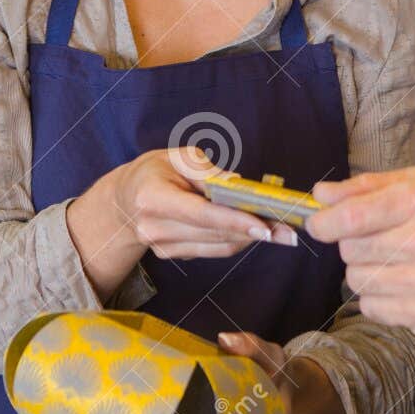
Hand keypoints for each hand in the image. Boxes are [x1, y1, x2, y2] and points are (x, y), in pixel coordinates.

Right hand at [65, 147, 294, 299]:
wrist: (126, 199)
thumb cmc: (157, 171)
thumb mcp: (178, 157)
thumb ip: (207, 171)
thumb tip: (238, 186)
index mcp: (152, 199)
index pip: (201, 214)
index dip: (234, 221)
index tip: (264, 226)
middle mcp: (155, 229)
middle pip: (214, 233)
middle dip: (254, 230)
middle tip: (288, 227)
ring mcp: (163, 248)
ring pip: (219, 246)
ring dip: (251, 238)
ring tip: (281, 230)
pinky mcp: (174, 256)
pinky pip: (214, 251)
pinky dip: (237, 240)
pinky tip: (255, 231)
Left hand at [307, 167, 414, 333]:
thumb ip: (367, 186)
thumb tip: (320, 195)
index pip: (350, 217)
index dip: (324, 222)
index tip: (320, 223)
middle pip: (349, 249)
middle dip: (354, 241)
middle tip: (380, 237)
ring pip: (355, 280)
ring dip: (365, 269)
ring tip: (394, 260)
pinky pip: (370, 307)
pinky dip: (378, 296)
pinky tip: (402, 283)